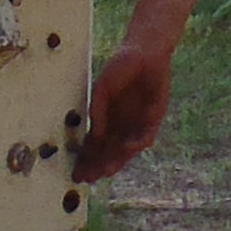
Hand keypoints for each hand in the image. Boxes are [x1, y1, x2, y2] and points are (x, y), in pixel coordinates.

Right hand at [75, 39, 172, 182]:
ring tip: (105, 172)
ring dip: (116, 161)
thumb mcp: (102, 89)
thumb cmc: (120, 67)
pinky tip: (126, 149)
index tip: (76, 173)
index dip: (85, 159)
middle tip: (88, 179)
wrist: (145, 52)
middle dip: (97, 166)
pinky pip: (145, 136)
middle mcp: (121, 125)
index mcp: (106, 119)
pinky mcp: (153, 119)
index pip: (94, 145)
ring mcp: (137, 124)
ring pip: (125, 150)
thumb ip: (97, 111)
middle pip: (108, 152)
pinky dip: (136, 144)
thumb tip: (93, 135)